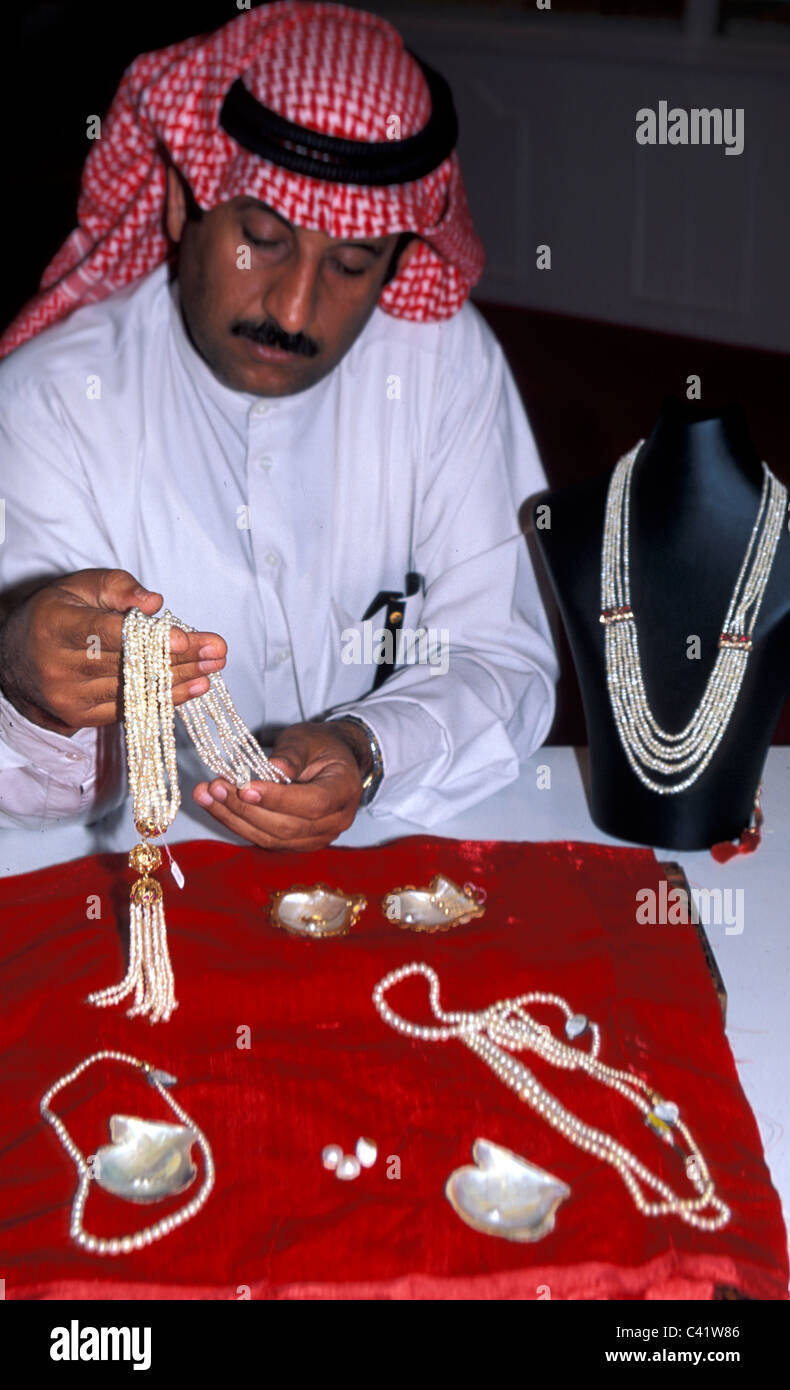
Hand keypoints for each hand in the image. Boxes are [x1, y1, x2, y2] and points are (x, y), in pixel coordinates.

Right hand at [0, 568, 226, 734]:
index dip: (149, 638)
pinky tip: (194, 687)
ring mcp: (69, 696)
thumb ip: (117, 587)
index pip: (107, 634)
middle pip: (128, 664)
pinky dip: (165, 698)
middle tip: (217, 650)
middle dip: (180, 658)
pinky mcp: (80, 717)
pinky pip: (130, 709)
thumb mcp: (79, 586)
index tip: (186, 639)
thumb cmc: (57, 614)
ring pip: (134, 689)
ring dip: (180, 679)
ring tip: (214, 668)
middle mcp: (58, 665)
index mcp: (56, 626)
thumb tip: (154, 603)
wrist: (16, 660)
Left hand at [192, 719, 368, 850]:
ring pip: (271, 838)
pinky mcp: (295, 843)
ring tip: (206, 795)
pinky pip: (264, 839)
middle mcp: (335, 822)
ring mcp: (315, 838)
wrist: (331, 762)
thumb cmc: (320, 745)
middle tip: (215, 786)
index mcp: (344, 791)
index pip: (313, 804)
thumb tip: (271, 770)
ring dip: (234, 818)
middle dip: (246, 809)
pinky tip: (215, 806)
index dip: (278, 799)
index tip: (245, 788)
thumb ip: (292, 754)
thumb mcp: (308, 738)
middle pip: (288, 826)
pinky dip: (237, 824)